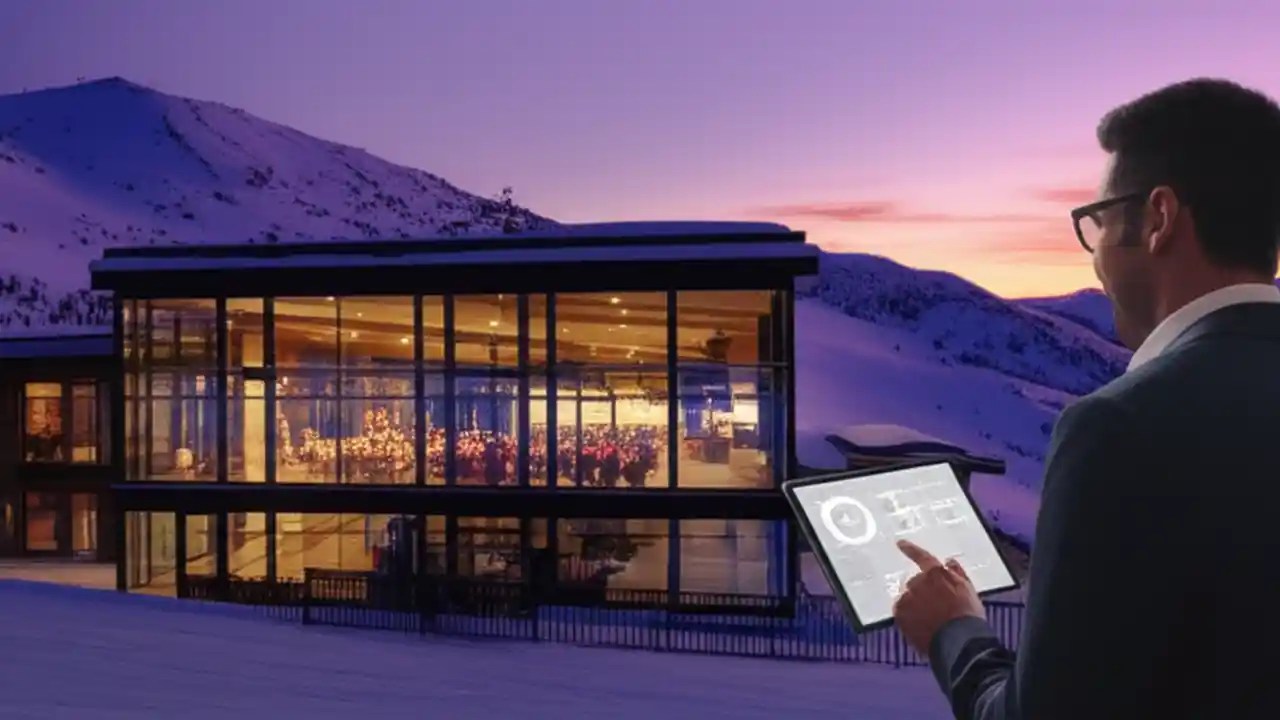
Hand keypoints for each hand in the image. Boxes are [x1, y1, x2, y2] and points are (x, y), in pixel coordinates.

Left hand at [891, 539, 986, 655]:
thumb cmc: (967, 617)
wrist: (959, 641)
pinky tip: (922, 625)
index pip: (922, 557)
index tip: (900, 543)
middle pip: (916, 582)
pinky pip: (901, 611)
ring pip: (908, 597)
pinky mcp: (900, 613)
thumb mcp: (968, 590)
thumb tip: (949, 562)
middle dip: (923, 592)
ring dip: (916, 604)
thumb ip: (957, 573)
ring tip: (931, 621)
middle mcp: (919, 582)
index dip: (911, 549)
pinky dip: (909, 617)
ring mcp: (908, 598)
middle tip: (936, 608)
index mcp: (937, 574)